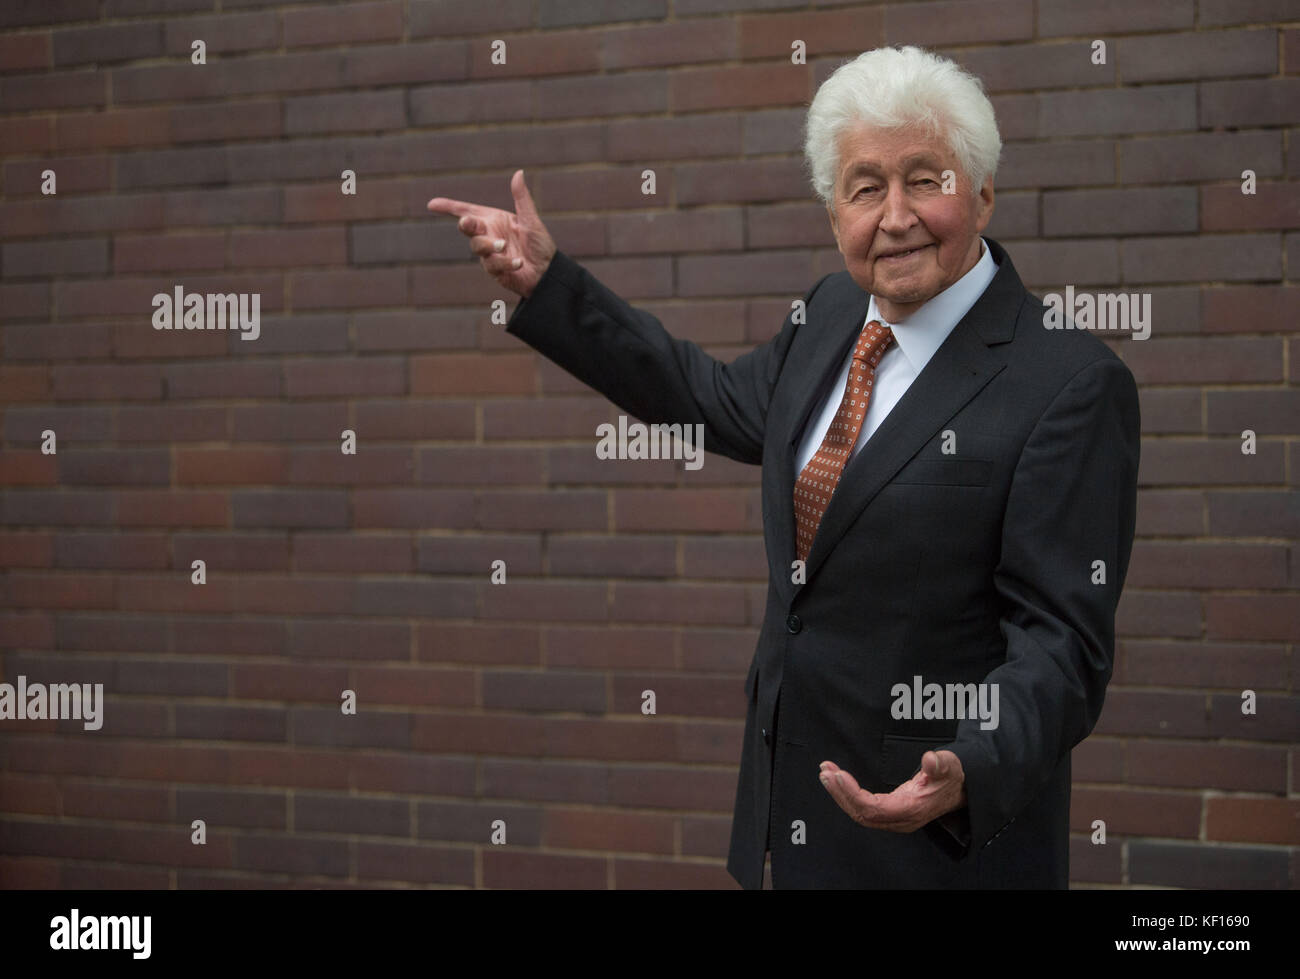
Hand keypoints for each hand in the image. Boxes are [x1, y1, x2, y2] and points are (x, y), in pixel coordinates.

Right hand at [427, 168, 556, 298]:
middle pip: (467, 227)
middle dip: (466, 224)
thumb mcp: (531, 220)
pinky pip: (492, 264)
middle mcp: (488, 234)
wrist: (548, 272)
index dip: (449, 207)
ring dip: (489, 245)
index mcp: (494, 220)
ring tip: (503, 245)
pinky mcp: (494, 270)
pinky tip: (519, 262)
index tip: (432, 204)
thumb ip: (522, 198)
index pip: (467, 211)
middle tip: (468, 223)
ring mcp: (489, 253)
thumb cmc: (540, 244)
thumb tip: (519, 173)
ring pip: (477, 246)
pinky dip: (506, 262)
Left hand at [818, 750, 965, 832]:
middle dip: (840, 793)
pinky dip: (848, 796)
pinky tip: (838, 782)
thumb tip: (930, 759)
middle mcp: (900, 819)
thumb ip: (940, 764)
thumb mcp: (950, 767)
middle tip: (825, 771)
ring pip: (860, 814)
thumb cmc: (951, 778)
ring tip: (826, 774)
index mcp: (911, 809)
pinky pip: (864, 810)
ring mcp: (894, 819)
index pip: (874, 808)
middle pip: (862, 813)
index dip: (852, 794)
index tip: (838, 775)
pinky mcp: (890, 814)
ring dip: (841, 794)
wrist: (958, 791)